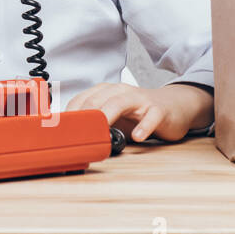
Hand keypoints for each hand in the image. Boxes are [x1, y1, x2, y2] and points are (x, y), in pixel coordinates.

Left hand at [65, 83, 193, 142]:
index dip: (69, 115)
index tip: (60, 131)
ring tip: (99, 131)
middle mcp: (120, 91)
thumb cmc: (138, 113)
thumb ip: (95, 125)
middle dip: (84, 117)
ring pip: (120, 103)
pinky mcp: (158, 110)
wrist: (174, 105)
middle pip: (96, 100)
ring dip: (107, 116)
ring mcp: (139, 99)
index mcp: (105, 92)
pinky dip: (143, 127)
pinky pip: (150, 117)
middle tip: (75, 135)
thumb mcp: (113, 117)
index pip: (81, 100)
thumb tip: (73, 141)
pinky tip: (138, 137)